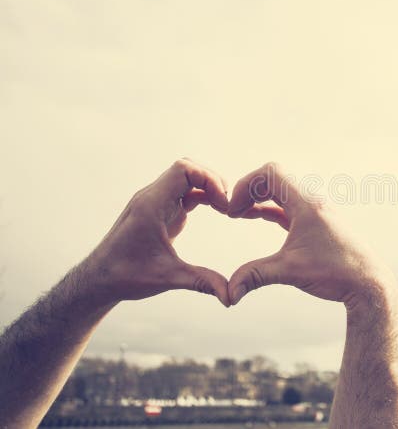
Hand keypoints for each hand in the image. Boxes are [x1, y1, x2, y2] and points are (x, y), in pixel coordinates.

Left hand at [83, 158, 231, 306]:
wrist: (99, 279)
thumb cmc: (125, 275)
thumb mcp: (167, 278)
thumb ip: (201, 282)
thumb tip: (231, 296)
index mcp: (151, 205)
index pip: (183, 170)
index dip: (209, 179)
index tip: (223, 203)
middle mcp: (152, 197)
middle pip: (188, 168)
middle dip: (212, 181)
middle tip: (228, 205)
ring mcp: (154, 202)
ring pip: (186, 178)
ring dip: (208, 187)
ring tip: (225, 207)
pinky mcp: (158, 210)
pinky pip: (183, 191)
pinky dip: (202, 196)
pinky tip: (215, 210)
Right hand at [226, 163, 397, 310]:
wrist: (368, 283)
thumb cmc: (335, 273)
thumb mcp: (290, 272)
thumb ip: (255, 276)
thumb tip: (228, 293)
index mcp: (306, 204)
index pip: (270, 173)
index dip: (246, 186)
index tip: (232, 210)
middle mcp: (313, 202)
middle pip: (273, 179)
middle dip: (249, 191)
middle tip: (231, 213)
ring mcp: (316, 211)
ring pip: (281, 193)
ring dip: (259, 199)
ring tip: (238, 214)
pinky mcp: (317, 223)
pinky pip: (288, 206)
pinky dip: (270, 208)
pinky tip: (256, 217)